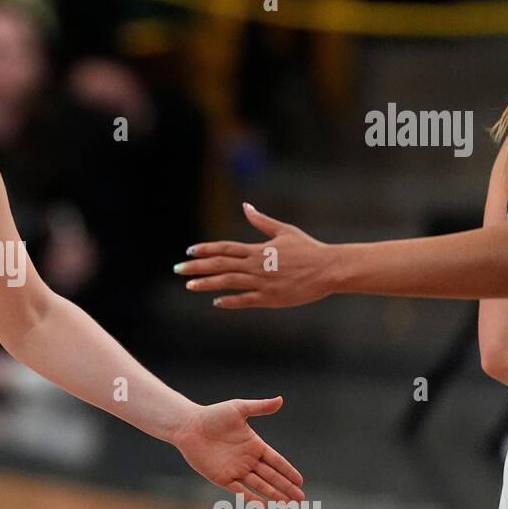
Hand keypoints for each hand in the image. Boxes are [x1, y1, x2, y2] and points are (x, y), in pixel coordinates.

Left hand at [173, 203, 333, 307]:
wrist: (329, 268)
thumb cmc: (308, 249)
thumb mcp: (284, 231)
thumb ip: (262, 221)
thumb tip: (245, 206)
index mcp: (258, 249)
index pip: (225, 248)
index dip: (206, 249)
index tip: (189, 250)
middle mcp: (256, 265)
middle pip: (220, 264)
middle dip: (197, 266)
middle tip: (178, 269)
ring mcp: (262, 282)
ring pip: (228, 282)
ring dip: (207, 283)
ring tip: (189, 285)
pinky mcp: (270, 298)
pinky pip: (245, 300)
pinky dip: (230, 301)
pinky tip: (216, 301)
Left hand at [173, 397, 302, 503]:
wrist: (189, 426)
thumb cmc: (213, 415)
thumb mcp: (239, 409)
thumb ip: (260, 407)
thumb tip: (281, 400)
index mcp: (254, 445)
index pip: (276, 461)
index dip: (288, 471)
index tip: (300, 481)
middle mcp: (247, 460)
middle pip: (272, 476)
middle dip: (286, 488)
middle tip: (300, 499)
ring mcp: (235, 470)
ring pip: (259, 486)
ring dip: (273, 495)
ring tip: (287, 505)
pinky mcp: (222, 478)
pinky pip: (239, 491)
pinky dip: (251, 499)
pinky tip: (263, 507)